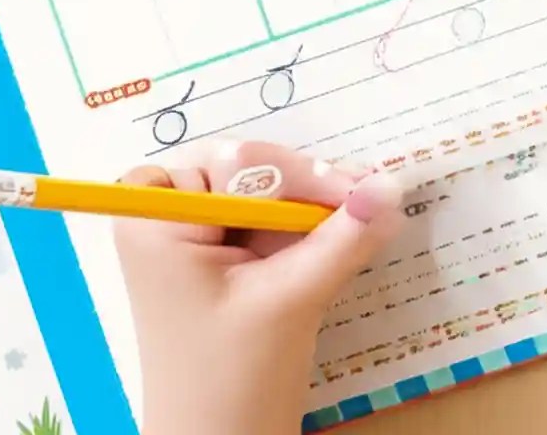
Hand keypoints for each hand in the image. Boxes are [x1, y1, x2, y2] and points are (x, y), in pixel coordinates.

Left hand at [114, 141, 404, 434]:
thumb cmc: (233, 381)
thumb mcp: (291, 301)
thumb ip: (342, 238)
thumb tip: (390, 187)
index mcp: (156, 219)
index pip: (236, 164)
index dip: (300, 174)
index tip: (356, 192)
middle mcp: (161, 216)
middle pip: (244, 169)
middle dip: (303, 185)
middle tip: (360, 202)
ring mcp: (184, 236)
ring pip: (256, 191)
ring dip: (305, 203)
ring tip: (356, 218)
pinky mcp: (209, 257)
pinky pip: (257, 218)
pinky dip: (296, 225)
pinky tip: (335, 235)